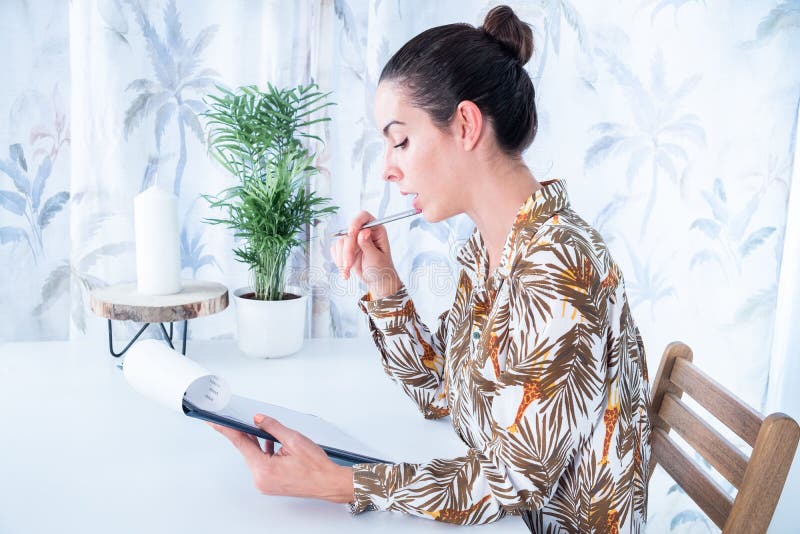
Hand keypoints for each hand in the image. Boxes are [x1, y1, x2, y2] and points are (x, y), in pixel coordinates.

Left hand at [207, 414, 353, 502]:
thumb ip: (272, 427)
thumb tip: (258, 419)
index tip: (214, 422)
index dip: (227, 429)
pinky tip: (271, 443)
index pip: (240, 443)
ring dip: (258, 444)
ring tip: (264, 431)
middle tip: (238, 419)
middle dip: (246, 434)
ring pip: (255, 457)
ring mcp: (264, 484)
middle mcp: (261, 479)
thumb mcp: (294, 439)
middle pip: (247, 450)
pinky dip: (265, 453)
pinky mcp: (270, 484)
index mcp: (264, 469)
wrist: (328, 482)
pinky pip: (262, 464)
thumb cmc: (315, 466)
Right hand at [330, 210, 401, 298]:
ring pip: (340, 242)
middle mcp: (364, 232)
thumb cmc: (381, 269)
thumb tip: (363, 232)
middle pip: (349, 232)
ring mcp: (354, 240)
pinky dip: (338, 261)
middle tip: (348, 264)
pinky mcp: (346, 248)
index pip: (364, 217)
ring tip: (348, 270)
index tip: (350, 234)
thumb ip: (368, 245)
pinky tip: (346, 270)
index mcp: (376, 230)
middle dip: (347, 250)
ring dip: (342, 258)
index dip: (355, 222)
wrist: (376, 281)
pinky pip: (336, 250)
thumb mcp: (376, 258)